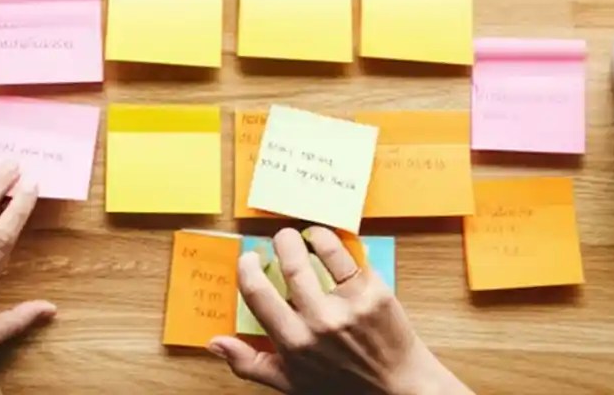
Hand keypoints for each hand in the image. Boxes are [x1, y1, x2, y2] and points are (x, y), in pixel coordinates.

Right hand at [208, 227, 471, 394]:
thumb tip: (215, 342)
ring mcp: (350, 305)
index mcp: (294, 343)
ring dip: (308, 235)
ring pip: (321, 251)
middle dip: (281, 241)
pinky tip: (330, 242)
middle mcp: (320, 322)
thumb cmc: (343, 387)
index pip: (257, 293)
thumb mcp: (291, 383)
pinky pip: (350, 257)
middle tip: (280, 238)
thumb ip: (250, 363)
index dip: (247, 267)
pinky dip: (336, 243)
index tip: (249, 258)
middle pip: (290, 263)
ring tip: (304, 234)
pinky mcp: (375, 292)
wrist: (398, 390)